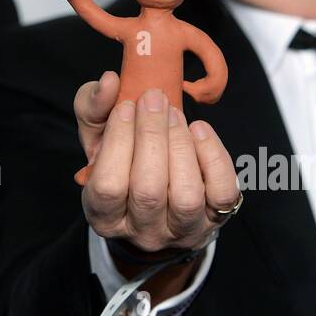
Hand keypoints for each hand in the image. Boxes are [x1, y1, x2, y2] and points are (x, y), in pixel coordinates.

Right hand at [73, 78, 239, 277]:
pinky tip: (199, 131)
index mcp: (105, 217)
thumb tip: (109, 82)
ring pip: (185, 197)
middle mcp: (143, 233)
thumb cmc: (121, 158)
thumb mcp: (97, 135)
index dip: (118, 141)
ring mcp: (181, 231)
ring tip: (174, 113)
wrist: (158, 191)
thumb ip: (93, 106)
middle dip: (152, 135)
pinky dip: (214, 157)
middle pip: (148, 191)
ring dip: (180, 145)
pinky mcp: (215, 219)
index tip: (126, 106)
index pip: (108, 186)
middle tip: (153, 98)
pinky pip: (222, 193)